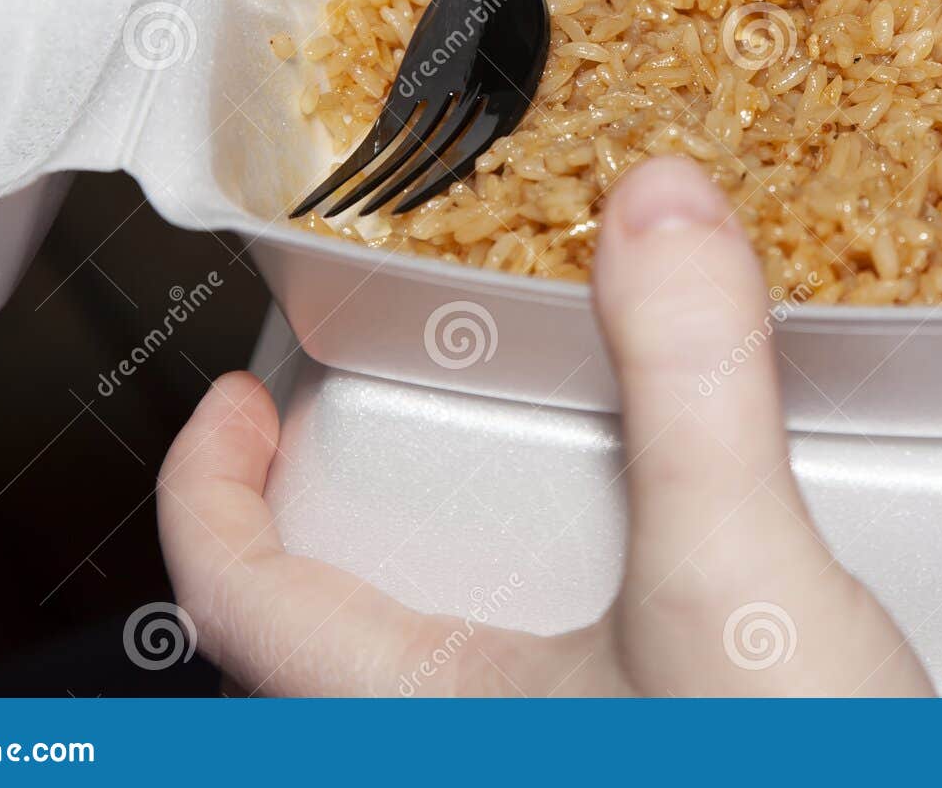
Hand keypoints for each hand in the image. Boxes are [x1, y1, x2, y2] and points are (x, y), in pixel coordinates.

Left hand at [158, 156, 932, 695]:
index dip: (208, 482)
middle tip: (379, 403)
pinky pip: (544, 673)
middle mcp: (462, 744)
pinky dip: (558, 589)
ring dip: (455, 545)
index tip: (235, 393)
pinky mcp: (637, 743)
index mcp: (419, 712)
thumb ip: (694, 387)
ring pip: (441, 653)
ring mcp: (552, 748)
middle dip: (338, 500)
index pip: (236, 595)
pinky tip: (645, 553)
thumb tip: (661, 208)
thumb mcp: (733, 587)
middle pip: (325, 622)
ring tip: (512, 452)